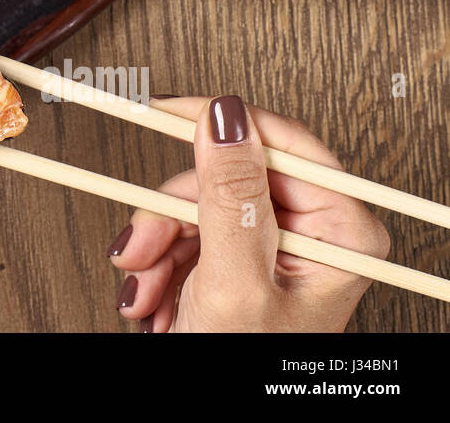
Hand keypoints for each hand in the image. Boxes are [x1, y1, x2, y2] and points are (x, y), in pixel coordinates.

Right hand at [107, 95, 389, 331]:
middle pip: (223, 176)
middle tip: (142, 248)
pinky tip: (155, 298)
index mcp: (339, 233)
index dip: (216, 123)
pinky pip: (184, 233)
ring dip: (156, 247)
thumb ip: (230, 196)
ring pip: (194, 204)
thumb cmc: (246, 373)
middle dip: (169, 216)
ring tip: (147, 290)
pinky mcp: (237, 263)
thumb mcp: (232, 283)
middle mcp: (312, 236)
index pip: (278, 142)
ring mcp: (272, 250)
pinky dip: (157, 265)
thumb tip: (225, 117)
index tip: (163, 109)